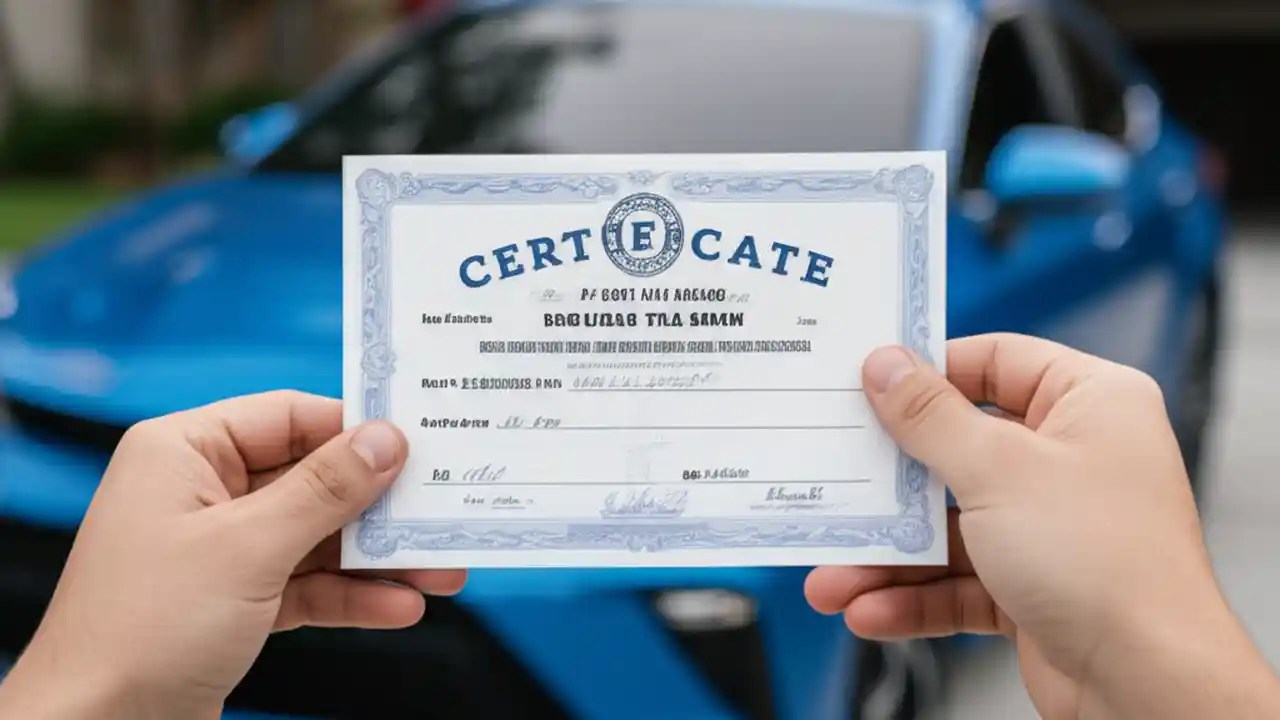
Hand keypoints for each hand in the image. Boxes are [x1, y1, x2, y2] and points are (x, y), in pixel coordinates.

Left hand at [0, 392, 465, 718]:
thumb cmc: (143, 629)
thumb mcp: (248, 548)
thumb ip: (325, 490)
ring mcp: (218, 550)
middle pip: (312, 478)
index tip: (420, 441)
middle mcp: (200, 491)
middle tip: (442, 508)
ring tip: (440, 569)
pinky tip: (399, 607)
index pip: (289, 416)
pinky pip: (306, 584)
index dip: (356, 428)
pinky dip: (350, 596)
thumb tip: (386, 439)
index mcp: (184, 452)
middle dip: (379, 504)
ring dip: (377, 557)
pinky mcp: (233, 602)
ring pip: (316, 536)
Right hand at [806, 334, 1279, 718]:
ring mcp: (1053, 527)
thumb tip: (888, 366)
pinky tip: (870, 611)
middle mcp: (1074, 459)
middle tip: (838, 482)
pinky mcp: (1035, 587)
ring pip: (951, 526)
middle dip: (892, 485)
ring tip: (833, 576)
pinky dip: (915, 597)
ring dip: (890, 555)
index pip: (996, 362)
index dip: (930, 372)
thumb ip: (931, 418)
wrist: (1151, 687)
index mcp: (1090, 404)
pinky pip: (960, 580)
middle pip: (959, 449)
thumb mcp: (997, 471)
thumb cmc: (1104, 562)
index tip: (867, 383)